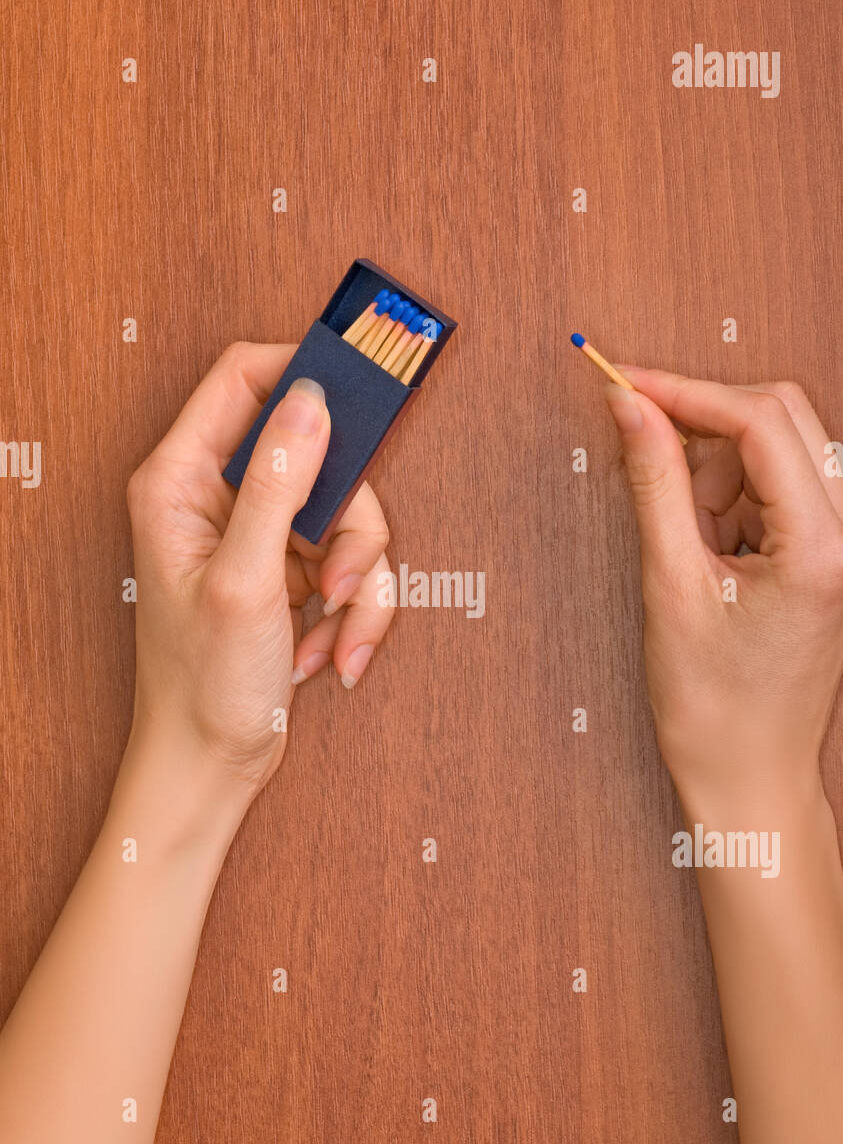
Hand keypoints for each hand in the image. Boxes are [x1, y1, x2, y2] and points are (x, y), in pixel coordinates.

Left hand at [126, 343, 393, 792]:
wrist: (210, 765)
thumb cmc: (201, 686)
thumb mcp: (244, 581)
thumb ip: (277, 485)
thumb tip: (310, 402)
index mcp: (180, 481)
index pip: (244, 380)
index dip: (304, 378)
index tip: (361, 398)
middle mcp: (217, 498)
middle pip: (319, 457)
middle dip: (349, 526)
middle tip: (343, 581)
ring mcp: (257, 536)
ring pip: (346, 516)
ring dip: (359, 582)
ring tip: (333, 636)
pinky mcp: (288, 571)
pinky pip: (350, 562)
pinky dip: (354, 611)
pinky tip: (326, 654)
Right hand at [602, 371, 842, 798]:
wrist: (750, 779)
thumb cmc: (715, 708)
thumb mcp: (671, 586)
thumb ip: (654, 484)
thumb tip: (629, 407)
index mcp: (826, 545)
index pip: (761, 420)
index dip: (685, 392)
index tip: (623, 385)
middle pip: (779, 418)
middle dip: (702, 425)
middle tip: (640, 448)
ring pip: (775, 450)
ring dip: (714, 469)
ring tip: (683, 543)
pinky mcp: (830, 554)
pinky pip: (776, 489)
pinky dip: (728, 499)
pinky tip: (704, 551)